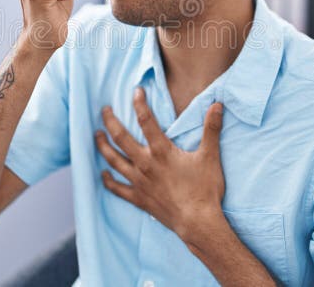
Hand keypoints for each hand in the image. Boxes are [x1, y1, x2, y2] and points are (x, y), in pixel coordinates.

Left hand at [95, 87, 225, 240]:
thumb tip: (217, 105)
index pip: (146, 120)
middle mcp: (145, 164)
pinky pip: (117, 189)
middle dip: (110, 122)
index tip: (136, 91)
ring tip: (96, 135)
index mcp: (161, 151)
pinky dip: (108, 181)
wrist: (198, 222)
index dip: (140, 103)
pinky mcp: (139, 198)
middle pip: (120, 138)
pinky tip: (102, 174)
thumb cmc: (204, 189)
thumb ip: (211, 129)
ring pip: (114, 160)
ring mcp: (139, 182)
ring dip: (103, 146)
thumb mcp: (210, 156)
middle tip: (104, 110)